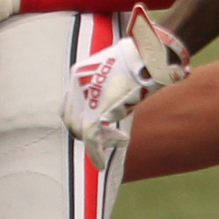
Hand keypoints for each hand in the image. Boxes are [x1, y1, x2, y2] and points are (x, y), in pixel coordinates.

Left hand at [60, 5, 189, 170]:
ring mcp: (84, 97)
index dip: (77, 119)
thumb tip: (118, 99)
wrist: (149, 54)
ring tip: (120, 141)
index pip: (69, 104)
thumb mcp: (119, 70)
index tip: (95, 127)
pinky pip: (90, 138)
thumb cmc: (142, 59)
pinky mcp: (96, 109)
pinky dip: (95, 154)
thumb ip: (110, 85)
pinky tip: (101, 164)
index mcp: (79, 73)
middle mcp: (77, 84)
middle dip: (86, 133)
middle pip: (71, 119)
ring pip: (81, 129)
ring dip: (98, 142)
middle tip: (109, 138)